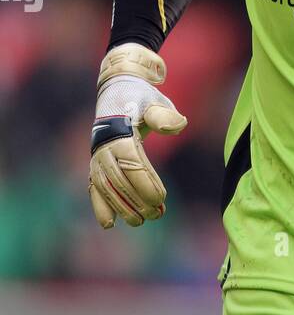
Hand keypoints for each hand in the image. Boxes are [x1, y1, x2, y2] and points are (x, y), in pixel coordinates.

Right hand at [89, 43, 186, 227]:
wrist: (117, 90)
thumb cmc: (140, 97)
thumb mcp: (154, 101)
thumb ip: (164, 115)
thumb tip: (178, 125)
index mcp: (119, 133)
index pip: (132, 164)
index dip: (145, 183)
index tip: (162, 198)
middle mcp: (104, 148)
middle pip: (118, 181)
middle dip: (137, 201)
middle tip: (156, 215)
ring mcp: (98, 157)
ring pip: (105, 188)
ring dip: (121, 208)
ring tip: (139, 222)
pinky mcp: (96, 164)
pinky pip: (94, 187)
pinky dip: (99, 206)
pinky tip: (109, 224)